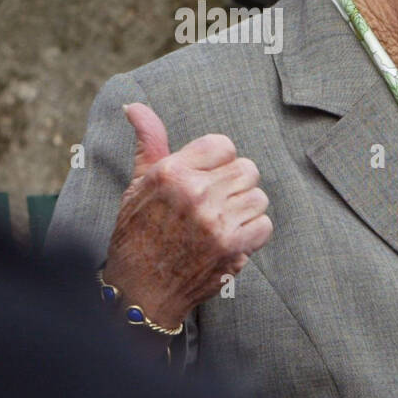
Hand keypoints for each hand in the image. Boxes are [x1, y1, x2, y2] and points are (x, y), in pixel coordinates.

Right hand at [103, 102, 272, 328]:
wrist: (139, 291)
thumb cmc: (137, 233)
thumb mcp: (138, 183)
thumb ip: (148, 141)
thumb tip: (133, 106)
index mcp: (172, 172)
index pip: (223, 145)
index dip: (218, 162)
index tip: (206, 179)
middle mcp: (195, 193)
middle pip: (247, 168)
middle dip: (234, 185)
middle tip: (215, 203)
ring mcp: (215, 221)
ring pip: (258, 197)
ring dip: (244, 210)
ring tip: (220, 222)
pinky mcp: (231, 248)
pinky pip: (263, 225)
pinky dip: (251, 234)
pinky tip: (228, 240)